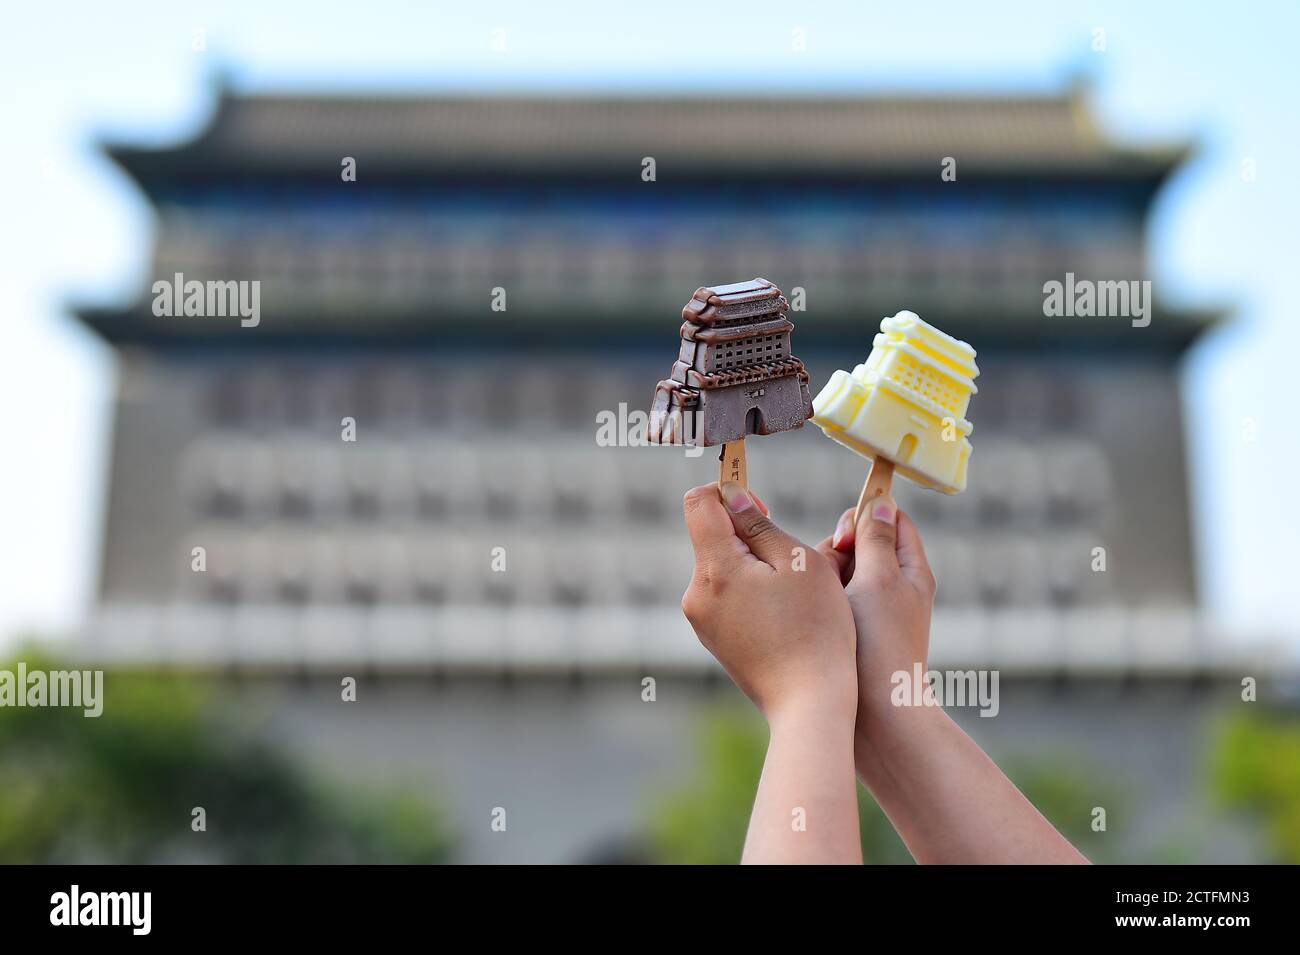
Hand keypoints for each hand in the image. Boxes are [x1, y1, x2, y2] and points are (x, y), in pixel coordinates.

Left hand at [680, 482, 857, 722]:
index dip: (729, 491)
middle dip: (747, 534)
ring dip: (753, 565)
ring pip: (723, 567)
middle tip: (789, 560)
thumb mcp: (798, 562)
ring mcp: (702, 620)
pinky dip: (752, 592)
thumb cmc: (815, 629)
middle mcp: (696, 594)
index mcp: (714, 570)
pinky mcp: (713, 638)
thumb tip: (732, 496)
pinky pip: (727, 596)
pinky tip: (783, 615)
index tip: (762, 508)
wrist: (809, 702)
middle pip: (711, 536)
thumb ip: (759, 524)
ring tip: (792, 593)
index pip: (699, 502)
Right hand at [817, 495, 1088, 863]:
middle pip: (861, 544)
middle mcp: (896, 589)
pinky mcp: (853, 634)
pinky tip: (808, 614)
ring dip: (824, 576)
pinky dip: (819, 601)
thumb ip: (875, 538)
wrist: (878, 715)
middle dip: (838, 548)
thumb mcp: (877, 580)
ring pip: (840, 573)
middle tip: (830, 568)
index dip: (865, 516)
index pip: (892, 519)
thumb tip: (880, 503)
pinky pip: (831, 602)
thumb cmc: (881, 644)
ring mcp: (873, 614)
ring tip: (818, 597)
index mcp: (910, 571)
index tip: (843, 534)